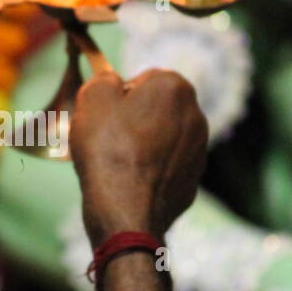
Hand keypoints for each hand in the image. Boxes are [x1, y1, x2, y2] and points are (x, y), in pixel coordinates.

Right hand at [70, 68, 208, 246]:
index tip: (104, 116)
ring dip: (142, 145)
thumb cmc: (108, 150)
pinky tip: (130, 183)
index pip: (142, 79)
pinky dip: (150, 171)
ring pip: (162, 138)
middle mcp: (196, 115)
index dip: (118, 96)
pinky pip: (166, 167)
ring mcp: (198, 150)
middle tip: (107, 139)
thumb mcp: (92, 99)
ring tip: (116, 163)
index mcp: (174, 88)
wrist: (126, 211)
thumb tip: (111, 82)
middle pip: (155, 109)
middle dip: (133, 120)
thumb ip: (103, 80)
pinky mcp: (193, 180)